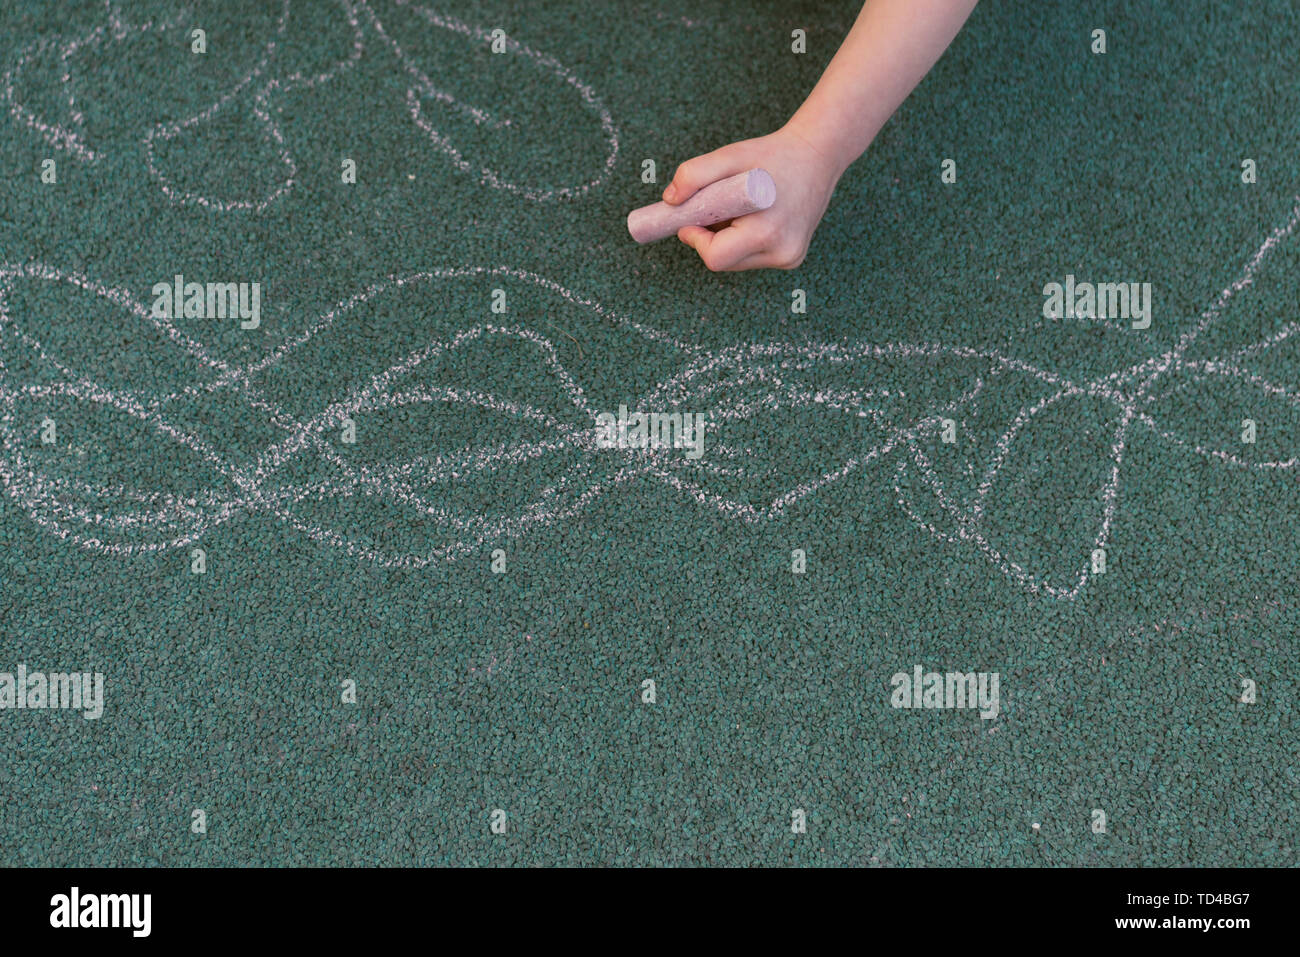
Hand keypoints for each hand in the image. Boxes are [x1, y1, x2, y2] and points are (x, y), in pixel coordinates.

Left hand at [663, 125, 842, 270]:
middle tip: (716, 209)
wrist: (817, 156)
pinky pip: (752, 257)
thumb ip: (693, 174)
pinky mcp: (791, 258)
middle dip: (710, 239)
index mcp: (768, 232)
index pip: (716, 258)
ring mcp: (789, 258)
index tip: (690, 220)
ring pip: (737, 261)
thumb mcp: (730, 156)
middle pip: (724, 262)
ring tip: (740, 210)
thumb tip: (670, 201)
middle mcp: (782, 252)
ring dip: (727, 240)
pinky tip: (756, 218)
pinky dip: (743, 241)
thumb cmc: (772, 155)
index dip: (697, 240)